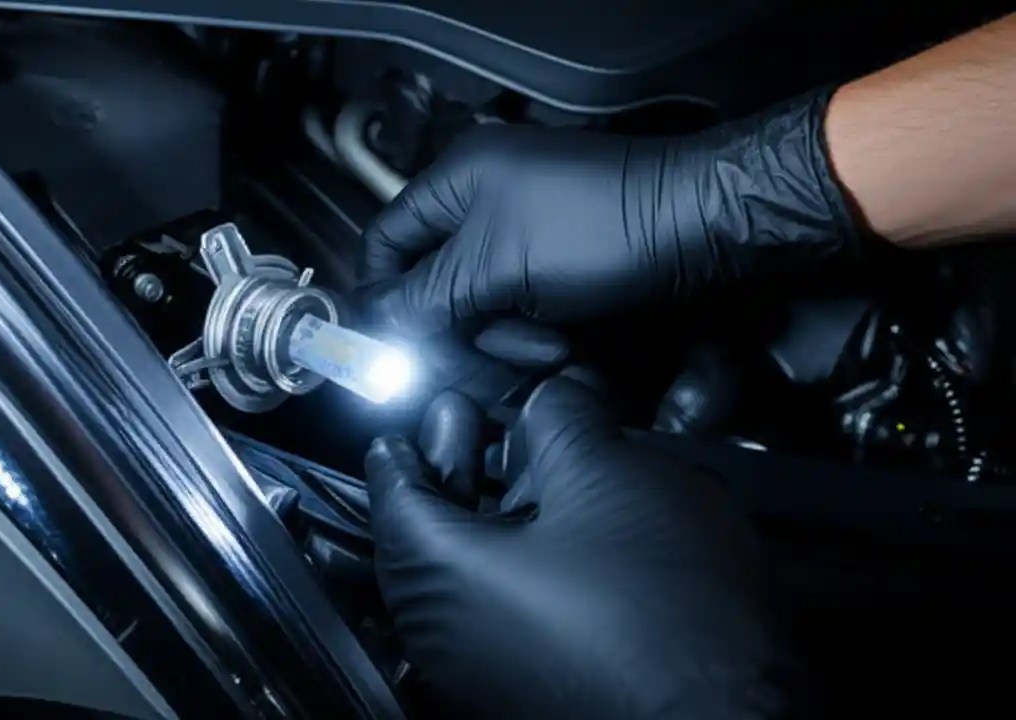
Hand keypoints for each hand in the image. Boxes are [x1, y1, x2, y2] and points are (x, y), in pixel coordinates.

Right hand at [360, 89, 859, 336]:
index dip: (380, 296)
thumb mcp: (496, 265)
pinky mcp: (563, 269)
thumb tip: (377, 325)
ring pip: (483, 312)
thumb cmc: (604, 226)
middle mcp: (486, 205)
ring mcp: (527, 238)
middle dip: (464, 331)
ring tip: (552, 344)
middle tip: (490, 355)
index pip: (385, 240)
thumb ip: (426, 298)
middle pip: (434, 288)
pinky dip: (540, 338)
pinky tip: (569, 346)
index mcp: (458, 182)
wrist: (704, 230)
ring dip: (510, 342)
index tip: (389, 345)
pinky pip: (525, 316)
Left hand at [366, 377, 793, 718]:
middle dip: (454, 473)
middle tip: (466, 425)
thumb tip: (548, 399)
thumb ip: (562, 422)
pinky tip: (578, 541)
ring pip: (473, 579)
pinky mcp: (535, 695)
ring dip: (497, 518)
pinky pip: (509, 618)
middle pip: (431, 537)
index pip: (393, 496)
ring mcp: (486, 675)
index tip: (412, 422)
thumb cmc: (654, 604)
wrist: (726, 719)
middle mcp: (443, 637)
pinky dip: (526, 568)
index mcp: (437, 576)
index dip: (408, 446)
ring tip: (537, 475)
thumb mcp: (606, 477)